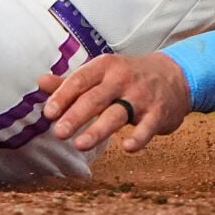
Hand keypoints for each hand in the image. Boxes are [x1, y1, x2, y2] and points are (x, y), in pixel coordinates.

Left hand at [38, 52, 190, 153]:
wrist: (174, 75)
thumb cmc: (128, 77)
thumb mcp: (101, 73)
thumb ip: (71, 81)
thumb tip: (40, 82)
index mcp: (104, 66)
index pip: (80, 80)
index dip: (63, 96)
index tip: (48, 113)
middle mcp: (122, 78)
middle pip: (95, 98)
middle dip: (75, 115)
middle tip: (58, 132)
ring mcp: (141, 95)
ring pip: (117, 113)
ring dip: (98, 129)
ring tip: (80, 144)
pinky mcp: (159, 112)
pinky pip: (148, 126)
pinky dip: (139, 137)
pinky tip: (127, 148)